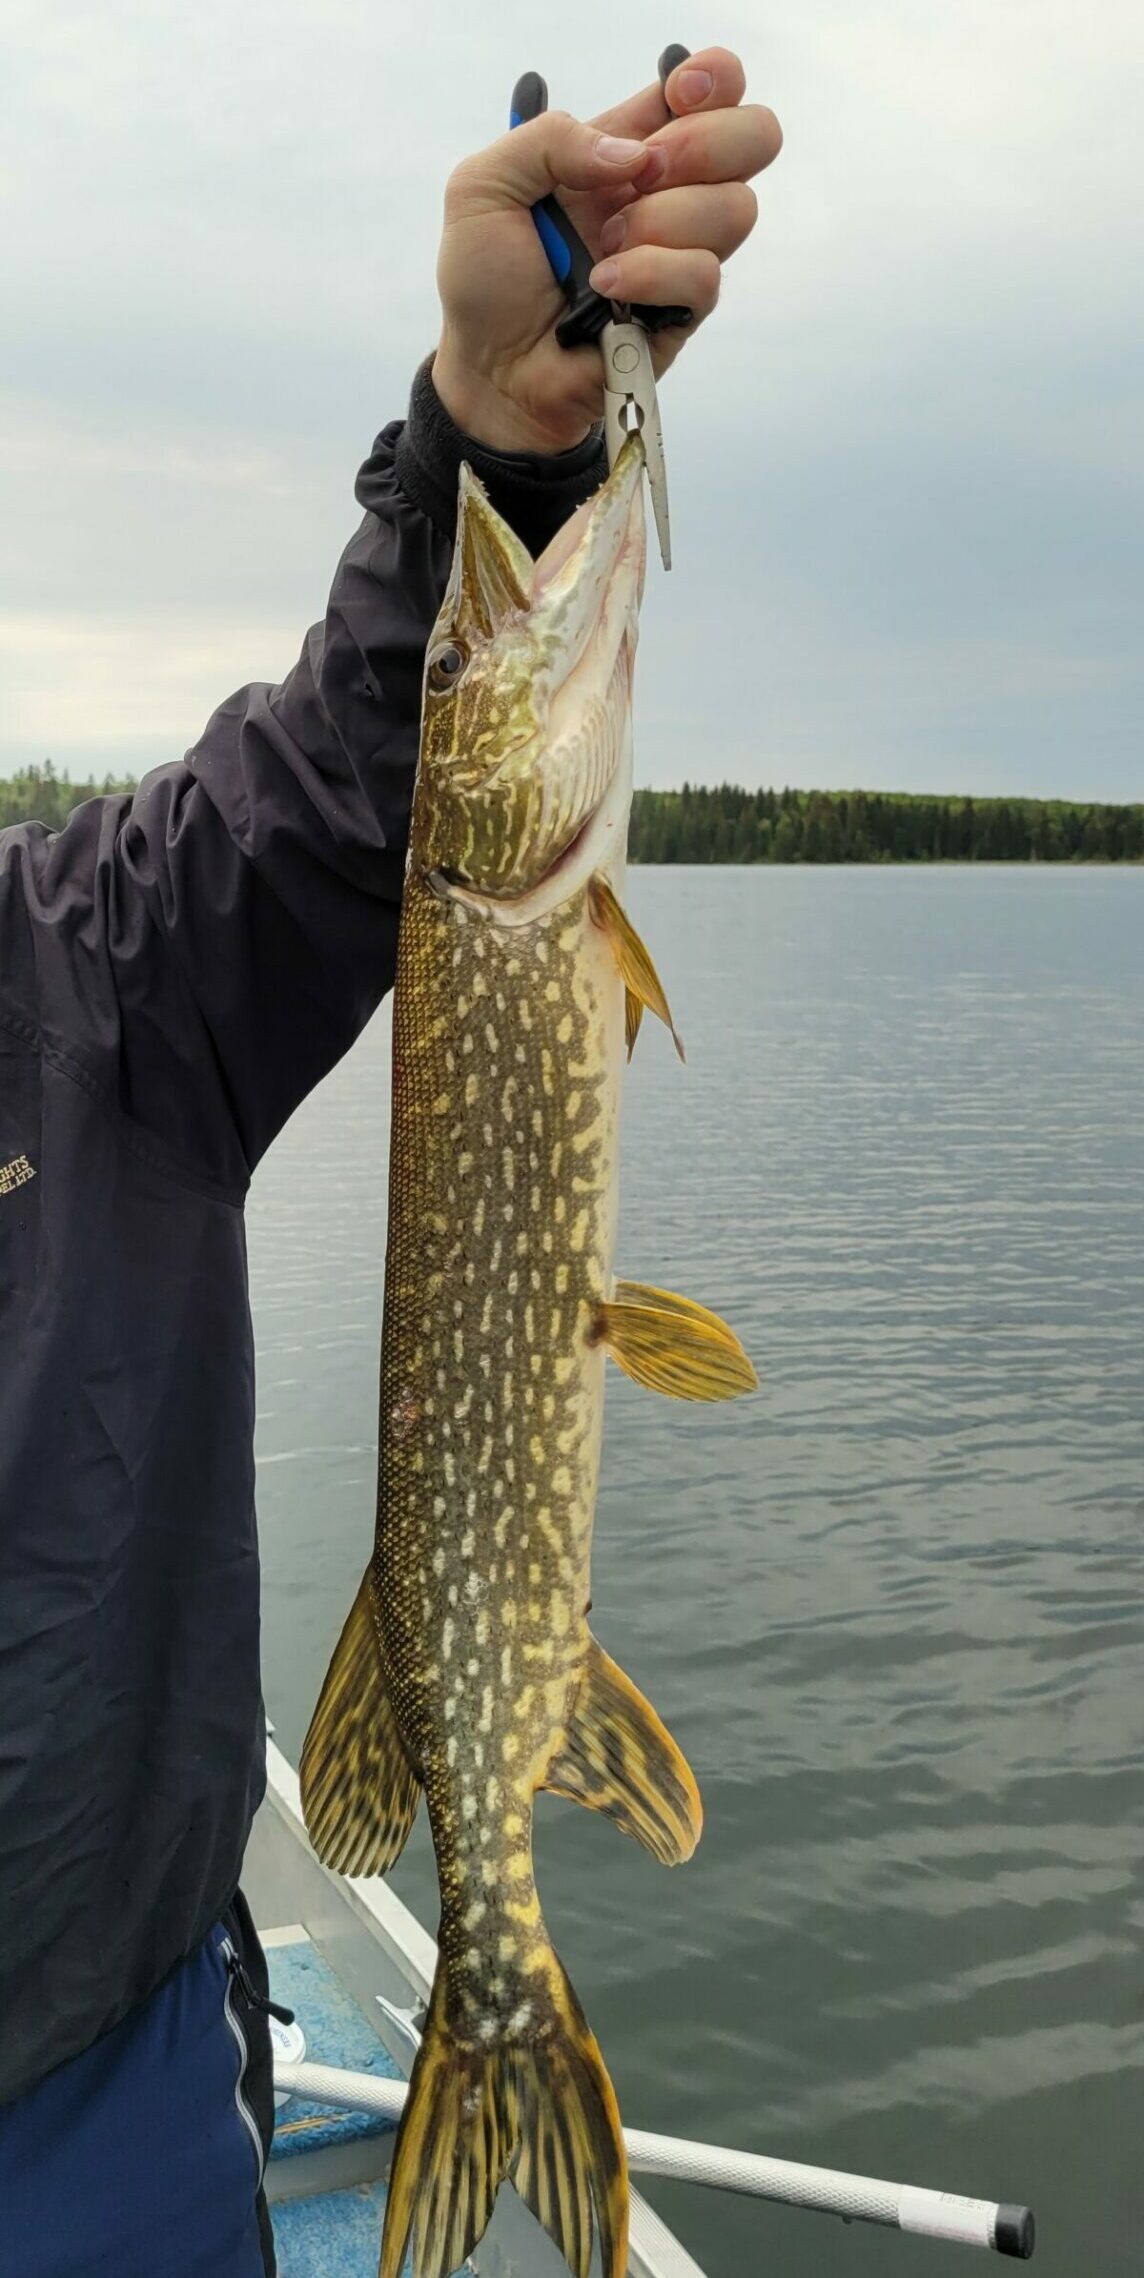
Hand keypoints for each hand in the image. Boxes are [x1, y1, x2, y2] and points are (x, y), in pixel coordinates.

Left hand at [433, 48, 780, 453]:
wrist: (491, 370)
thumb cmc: (485, 281)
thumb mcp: (483, 186)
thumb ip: (547, 139)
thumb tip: (633, 156)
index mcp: (627, 149)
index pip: (712, 90)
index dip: (713, 78)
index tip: (676, 94)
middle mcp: (666, 194)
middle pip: (755, 136)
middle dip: (703, 145)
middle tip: (642, 176)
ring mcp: (681, 252)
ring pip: (734, 208)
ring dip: (660, 221)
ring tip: (602, 251)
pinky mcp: (683, 311)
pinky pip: (703, 275)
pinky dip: (648, 275)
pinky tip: (605, 289)